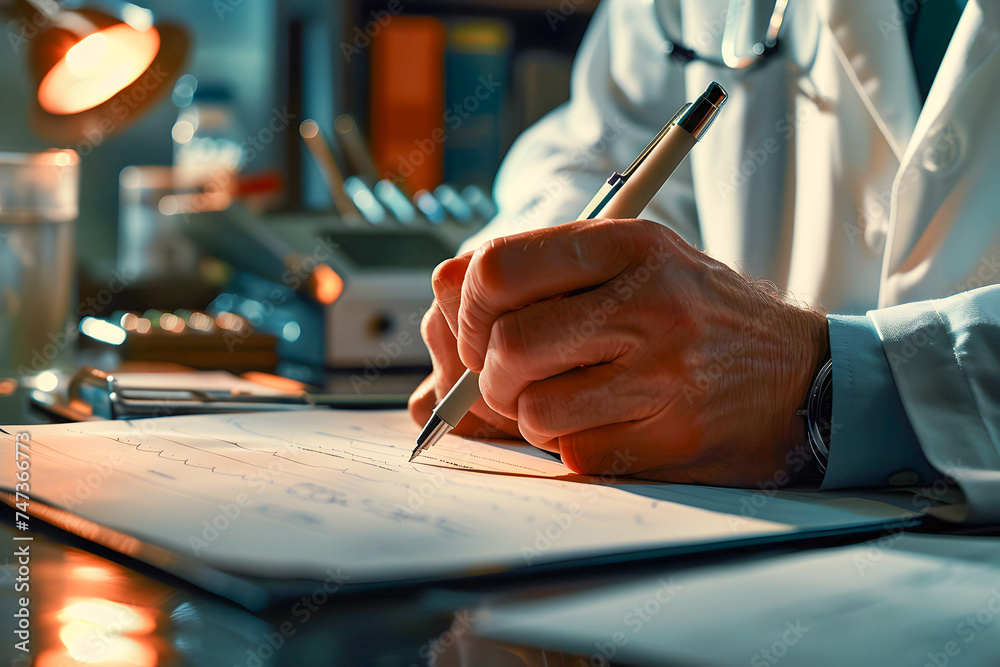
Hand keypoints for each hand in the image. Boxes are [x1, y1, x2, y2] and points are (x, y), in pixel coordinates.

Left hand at [429, 218, 829, 485]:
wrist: (802, 374)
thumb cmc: (700, 315)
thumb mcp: (637, 260)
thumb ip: (547, 268)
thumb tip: (446, 289)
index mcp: (628, 244)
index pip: (499, 267)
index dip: (469, 308)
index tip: (481, 330)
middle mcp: (646, 302)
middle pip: (507, 346)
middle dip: (492, 375)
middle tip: (511, 380)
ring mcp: (662, 372)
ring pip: (533, 408)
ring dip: (532, 417)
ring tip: (567, 402)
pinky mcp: (671, 435)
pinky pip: (573, 452)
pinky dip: (574, 446)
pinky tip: (611, 425)